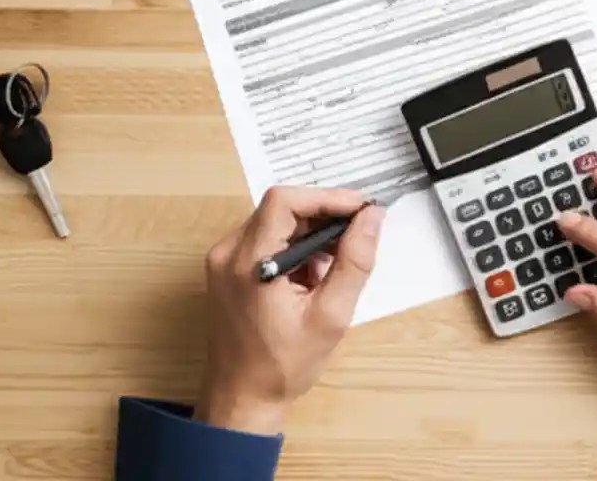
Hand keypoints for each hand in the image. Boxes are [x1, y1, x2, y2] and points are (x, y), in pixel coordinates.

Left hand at [196, 186, 383, 434]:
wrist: (242, 397)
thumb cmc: (283, 365)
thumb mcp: (331, 315)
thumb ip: (354, 261)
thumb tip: (372, 218)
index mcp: (249, 262)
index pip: (285, 202)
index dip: (327, 198)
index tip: (361, 209)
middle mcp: (229, 253)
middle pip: (281, 208)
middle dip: (324, 215)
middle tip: (358, 234)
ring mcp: (224, 260)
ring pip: (275, 222)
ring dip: (311, 233)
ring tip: (338, 262)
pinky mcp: (227, 269)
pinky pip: (265, 240)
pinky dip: (294, 246)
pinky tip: (314, 274)